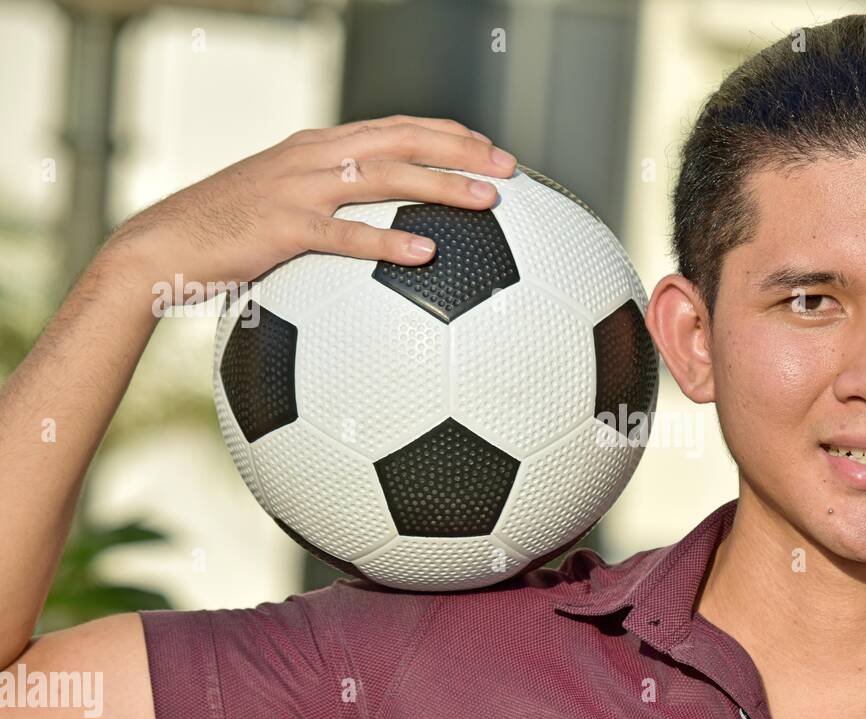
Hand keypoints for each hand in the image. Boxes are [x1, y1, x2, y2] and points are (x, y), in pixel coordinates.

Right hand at [104, 115, 516, 297]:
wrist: (164, 244)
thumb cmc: (227, 232)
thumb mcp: (282, 200)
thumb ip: (328, 201)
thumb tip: (376, 222)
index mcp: (318, 147)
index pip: (395, 127)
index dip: (445, 133)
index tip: (488, 147)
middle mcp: (314, 157)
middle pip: (402, 140)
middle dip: (461, 150)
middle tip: (509, 168)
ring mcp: (300, 188)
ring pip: (385, 177)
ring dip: (442, 186)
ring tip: (488, 202)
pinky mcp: (285, 227)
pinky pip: (346, 234)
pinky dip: (388, 240)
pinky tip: (427, 252)